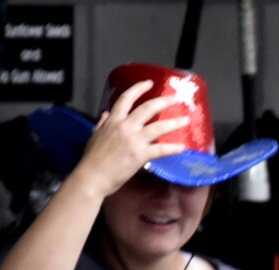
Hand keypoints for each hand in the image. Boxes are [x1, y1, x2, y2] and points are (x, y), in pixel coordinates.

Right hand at [71, 80, 189, 198]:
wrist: (92, 176)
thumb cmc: (92, 159)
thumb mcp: (95, 136)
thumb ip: (103, 124)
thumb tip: (106, 113)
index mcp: (113, 121)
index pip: (126, 99)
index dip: (138, 88)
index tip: (149, 83)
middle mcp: (124, 126)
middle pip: (147, 108)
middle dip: (163, 101)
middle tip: (176, 98)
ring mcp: (133, 140)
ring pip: (158, 127)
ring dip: (174, 122)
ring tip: (186, 120)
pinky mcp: (140, 155)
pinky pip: (160, 149)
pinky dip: (172, 148)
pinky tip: (182, 147)